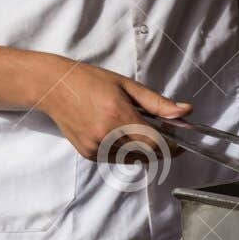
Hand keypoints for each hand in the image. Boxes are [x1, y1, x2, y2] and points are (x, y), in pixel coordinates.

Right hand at [40, 59, 189, 161]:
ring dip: (142, 148)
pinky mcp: (88, 154)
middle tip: (164, 135)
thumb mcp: (126, 85)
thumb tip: (185, 112)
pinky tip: (117, 132)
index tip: (182, 143)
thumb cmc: (90, 81)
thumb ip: (158, 103)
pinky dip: (125, 150)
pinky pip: (117, 158)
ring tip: (134, 127)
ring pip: (134, 158)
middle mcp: (106, 135)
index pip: (156, 143)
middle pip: (147, 154)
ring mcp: (96, 147)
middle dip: (160, 148)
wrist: (53, 87)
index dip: (172, 146)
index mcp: (118, 115)